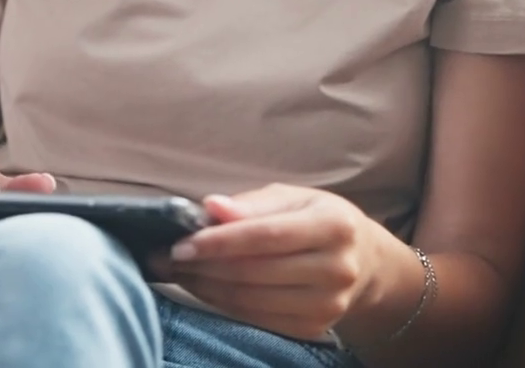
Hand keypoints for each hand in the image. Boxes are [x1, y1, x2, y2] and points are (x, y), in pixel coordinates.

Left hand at [148, 184, 403, 342]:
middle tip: (162, 257)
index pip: (265, 236)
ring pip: (250, 300)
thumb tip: (210, 207)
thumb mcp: (291, 197)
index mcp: (333, 225)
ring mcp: (328, 304)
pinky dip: (221, 304)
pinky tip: (201, 287)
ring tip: (174, 271)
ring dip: (204, 286)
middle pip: (254, 271)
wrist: (362, 262)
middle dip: (201, 266)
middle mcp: (336, 268)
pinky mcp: (314, 328)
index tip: (180, 243)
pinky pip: (256, 318)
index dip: (219, 242)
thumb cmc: (315, 219)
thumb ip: (250, 204)